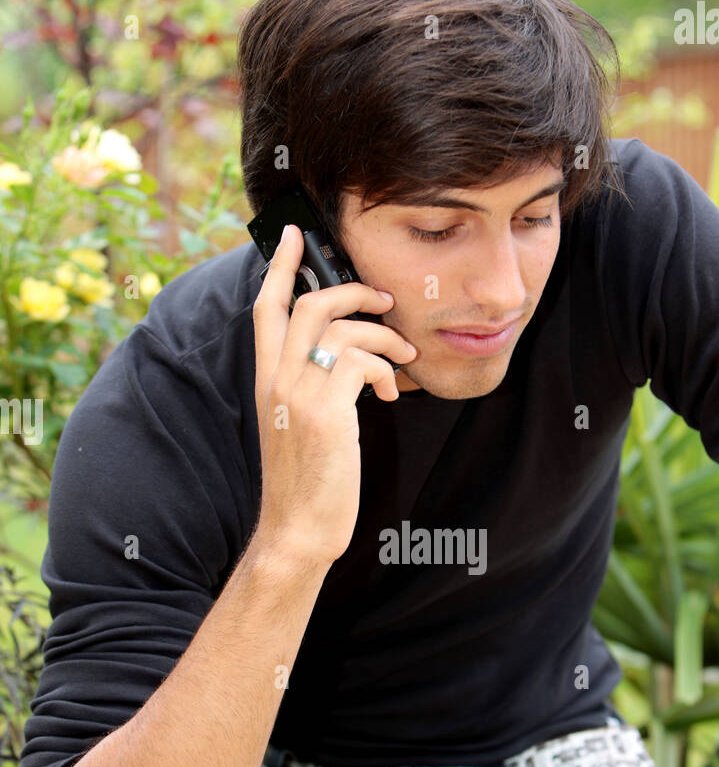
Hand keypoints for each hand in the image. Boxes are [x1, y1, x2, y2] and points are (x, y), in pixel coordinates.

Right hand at [250, 222, 415, 568]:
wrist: (297, 531)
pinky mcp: (325, 412)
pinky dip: (385, 371)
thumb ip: (313, 389)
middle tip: (387, 300)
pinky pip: (360, 362)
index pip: (266, 308)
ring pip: (343, 329)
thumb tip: (350, 363)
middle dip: (354, 290)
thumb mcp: (302, 427)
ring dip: (384, 336)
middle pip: (310, 303)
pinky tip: (391, 397)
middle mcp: (276, 380)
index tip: (296, 235)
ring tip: (405, 359)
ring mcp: (298, 394)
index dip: (281, 267)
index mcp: (266, 379)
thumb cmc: (306, 484)